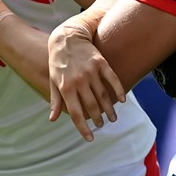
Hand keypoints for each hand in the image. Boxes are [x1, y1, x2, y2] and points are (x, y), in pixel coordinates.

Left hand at [47, 19, 124, 141]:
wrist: (66, 38)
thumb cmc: (57, 62)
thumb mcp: (53, 81)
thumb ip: (55, 100)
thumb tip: (52, 119)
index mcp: (66, 88)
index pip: (76, 113)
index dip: (83, 128)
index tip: (90, 138)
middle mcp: (79, 81)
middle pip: (91, 106)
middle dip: (98, 119)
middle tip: (102, 125)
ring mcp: (91, 71)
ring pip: (103, 95)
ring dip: (109, 109)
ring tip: (113, 118)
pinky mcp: (101, 63)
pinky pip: (112, 79)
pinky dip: (118, 90)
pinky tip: (122, 100)